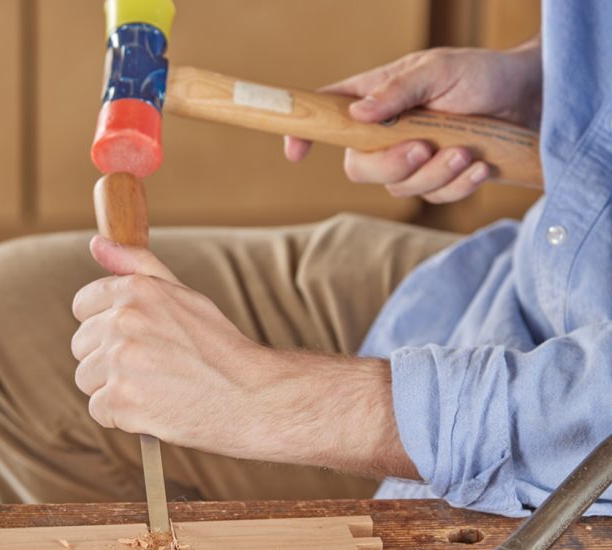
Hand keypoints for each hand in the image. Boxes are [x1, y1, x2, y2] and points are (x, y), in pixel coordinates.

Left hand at [70, 236, 415, 478]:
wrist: (252, 397)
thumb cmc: (219, 348)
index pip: (83, 306)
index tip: (137, 340)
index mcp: (136, 290)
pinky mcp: (121, 400)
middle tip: (154, 368)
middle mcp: (123, 321)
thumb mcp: (183, 296)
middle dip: (109, 360)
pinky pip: (99, 409)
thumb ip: (137, 266)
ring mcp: (120, 361)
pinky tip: (154, 409)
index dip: (107, 327)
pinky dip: (122, 417)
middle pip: (82, 345)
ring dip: (114, 389)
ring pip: (87, 379)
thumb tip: (97, 243)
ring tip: (156, 389)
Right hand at [285, 39, 541, 202]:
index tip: (295, 153)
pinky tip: (480, 166)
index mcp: (375, 99)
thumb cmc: (483, 74)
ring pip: (399, 188)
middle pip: (359, 168)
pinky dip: (458, 186)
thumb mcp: (440, 70)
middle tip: (424, 147)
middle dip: (391, 165)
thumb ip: (397, 91)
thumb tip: (357, 113)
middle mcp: (385, 133)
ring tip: (466, 152)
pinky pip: (434, 199)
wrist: (533, 98)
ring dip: (435, 175)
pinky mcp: (438, 180)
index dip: (305, 133)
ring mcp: (410, 160)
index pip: (327, 115)